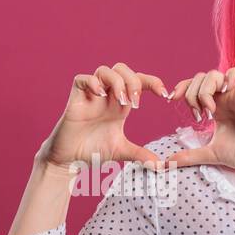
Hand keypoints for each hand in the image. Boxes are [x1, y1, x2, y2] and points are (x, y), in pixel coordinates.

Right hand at [38, 62, 170, 172]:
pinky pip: (81, 79)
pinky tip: (100, 96)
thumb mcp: (121, 151)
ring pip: (104, 70)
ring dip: (117, 82)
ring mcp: (90, 96)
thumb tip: (160, 165)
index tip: (165, 95)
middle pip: (122, 69)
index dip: (153, 82)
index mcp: (119, 104)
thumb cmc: (92, 152)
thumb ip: (140, 154)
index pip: (138, 81)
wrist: (69, 160)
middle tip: (137, 104)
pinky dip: (92, 83)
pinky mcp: (75, 100)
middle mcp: (106, 96)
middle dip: (133, 81)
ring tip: (121, 102)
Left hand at [164, 66, 234, 177]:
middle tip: (197, 114)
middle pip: (200, 77)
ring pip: (213, 73)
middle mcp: (226, 97)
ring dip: (204, 90)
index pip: (195, 87)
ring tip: (209, 111)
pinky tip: (225, 96)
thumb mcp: (210, 153)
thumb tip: (168, 162)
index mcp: (217, 106)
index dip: (181, 88)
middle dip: (190, 93)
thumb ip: (190, 155)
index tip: (171, 99)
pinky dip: (227, 79)